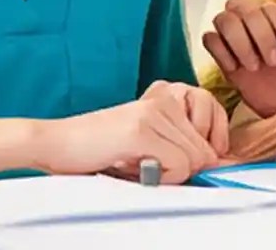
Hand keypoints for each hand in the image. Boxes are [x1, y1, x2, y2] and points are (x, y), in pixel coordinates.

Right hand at [35, 82, 227, 183]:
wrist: (56, 143)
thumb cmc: (100, 148)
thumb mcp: (149, 142)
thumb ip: (183, 147)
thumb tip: (220, 162)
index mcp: (169, 98)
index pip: (213, 132)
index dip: (200, 157)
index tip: (172, 163)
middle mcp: (166, 100)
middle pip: (205, 150)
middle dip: (182, 169)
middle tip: (148, 166)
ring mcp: (154, 113)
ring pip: (194, 159)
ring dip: (169, 174)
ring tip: (139, 164)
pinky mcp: (143, 130)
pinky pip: (178, 165)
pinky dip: (161, 177)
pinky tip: (135, 166)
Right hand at [203, 0, 275, 117]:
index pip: (270, 6)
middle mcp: (261, 32)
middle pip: (243, 5)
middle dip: (257, 32)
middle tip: (272, 63)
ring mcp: (241, 43)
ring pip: (224, 17)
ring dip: (237, 40)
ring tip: (254, 68)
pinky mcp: (226, 59)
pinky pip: (210, 39)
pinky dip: (219, 50)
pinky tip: (236, 71)